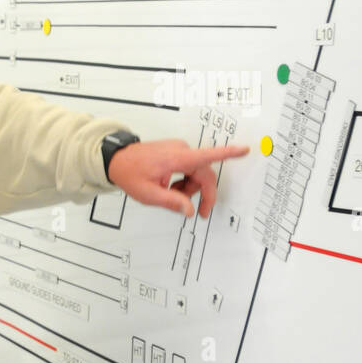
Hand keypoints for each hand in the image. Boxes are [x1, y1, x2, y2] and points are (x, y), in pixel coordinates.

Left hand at [107, 139, 249, 217]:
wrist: (116, 160)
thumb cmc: (129, 173)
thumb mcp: (148, 193)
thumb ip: (171, 202)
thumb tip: (189, 210)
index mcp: (176, 158)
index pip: (208, 155)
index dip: (229, 153)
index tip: (245, 150)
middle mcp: (181, 150)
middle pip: (204, 173)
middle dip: (202, 193)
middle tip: (201, 213)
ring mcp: (179, 149)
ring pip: (197, 172)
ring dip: (190, 187)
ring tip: (171, 194)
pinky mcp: (176, 151)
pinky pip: (189, 168)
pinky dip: (184, 180)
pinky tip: (170, 186)